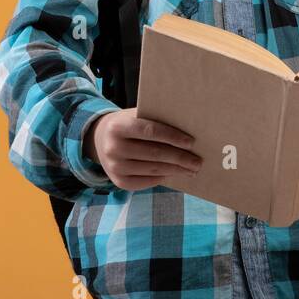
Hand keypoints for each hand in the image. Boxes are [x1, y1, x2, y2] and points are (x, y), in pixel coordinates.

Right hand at [85, 108, 202, 190]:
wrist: (100, 140)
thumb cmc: (127, 124)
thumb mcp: (136, 115)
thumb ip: (155, 120)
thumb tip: (187, 132)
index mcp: (118, 127)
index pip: (150, 131)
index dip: (172, 137)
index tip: (191, 142)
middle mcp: (114, 148)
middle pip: (154, 154)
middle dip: (180, 158)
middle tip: (198, 161)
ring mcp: (114, 167)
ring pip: (153, 170)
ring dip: (176, 170)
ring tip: (191, 169)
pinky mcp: (119, 182)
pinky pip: (146, 181)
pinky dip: (163, 177)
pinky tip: (175, 173)